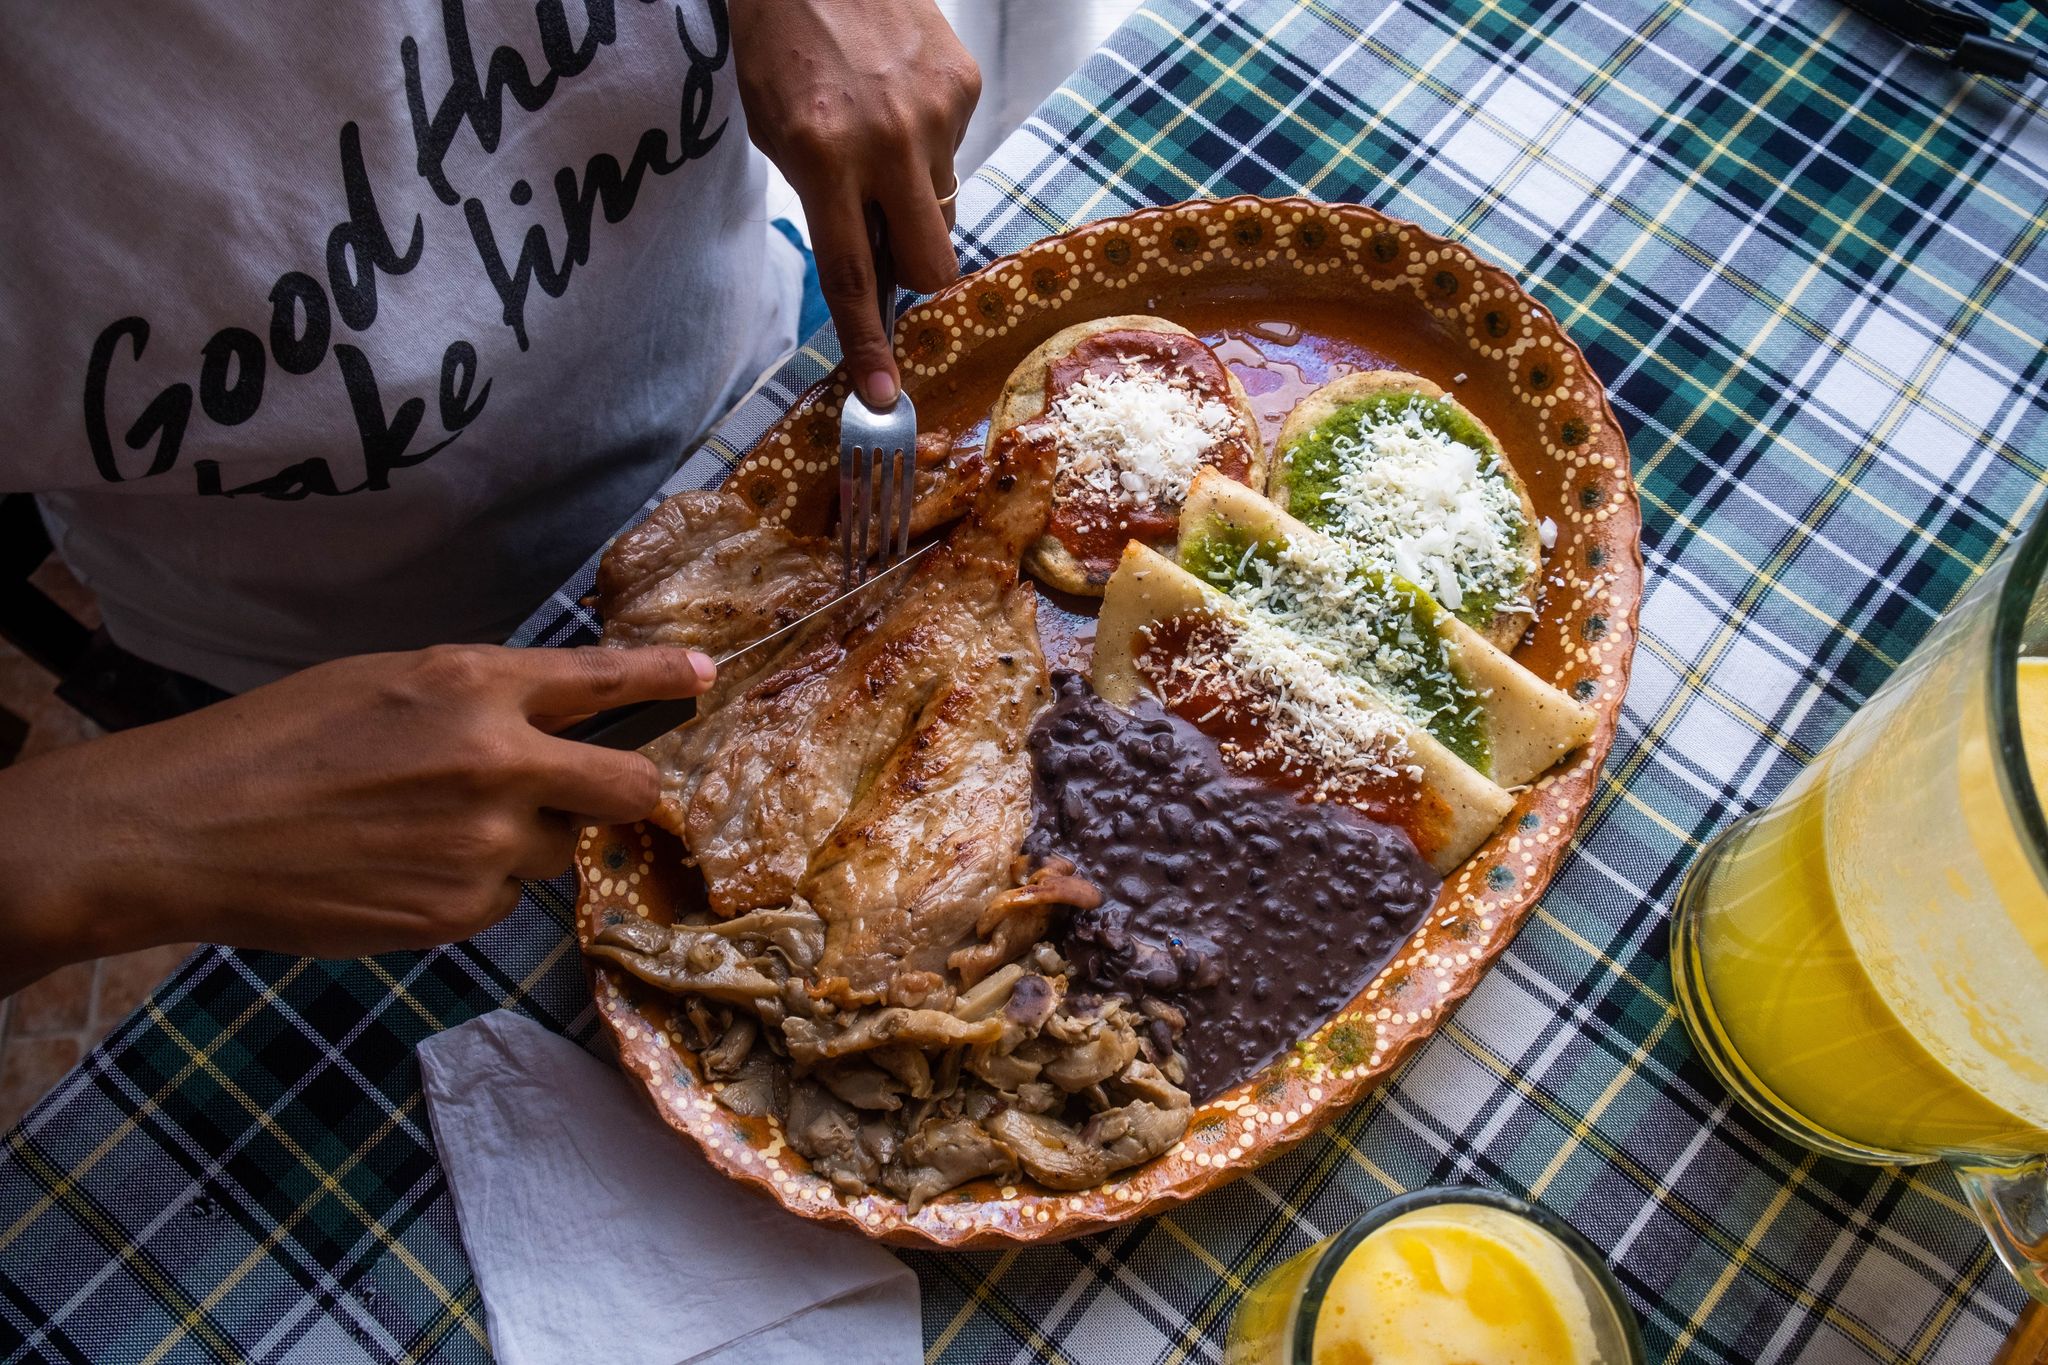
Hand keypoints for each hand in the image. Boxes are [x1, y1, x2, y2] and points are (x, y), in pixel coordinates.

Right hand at [0, 644, 713, 994]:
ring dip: (528, 840)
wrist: (190, 829)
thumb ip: (479, 698)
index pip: (604, 679)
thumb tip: (552, 720)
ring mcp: (485, 845)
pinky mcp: (460, 913)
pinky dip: (474, 887)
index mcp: (474, 685)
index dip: (663, 679)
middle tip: (596, 792)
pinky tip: (404, 869)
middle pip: (632, 787)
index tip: (704, 679)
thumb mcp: (387, 684)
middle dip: (625, 791)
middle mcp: (499, 762)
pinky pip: (504, 899)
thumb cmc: (276, 741)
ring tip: (434, 828)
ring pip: (561, 849)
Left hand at [733, 0, 979, 407]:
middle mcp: (886, 141)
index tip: (884, 394)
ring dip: (914, 194)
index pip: (853, 276)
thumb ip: (824, 205)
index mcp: (823, 156)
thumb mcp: (776, 132)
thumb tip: (876, 270)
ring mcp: (934, 112)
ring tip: (878, 135)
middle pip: (931, 264)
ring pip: (943, 205)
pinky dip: (926, 141)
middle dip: (915, 274)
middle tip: (888, 241)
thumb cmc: (779, 45)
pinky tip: (897, 97)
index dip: (868, 344)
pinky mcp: (965, 84)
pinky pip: (954, 151)